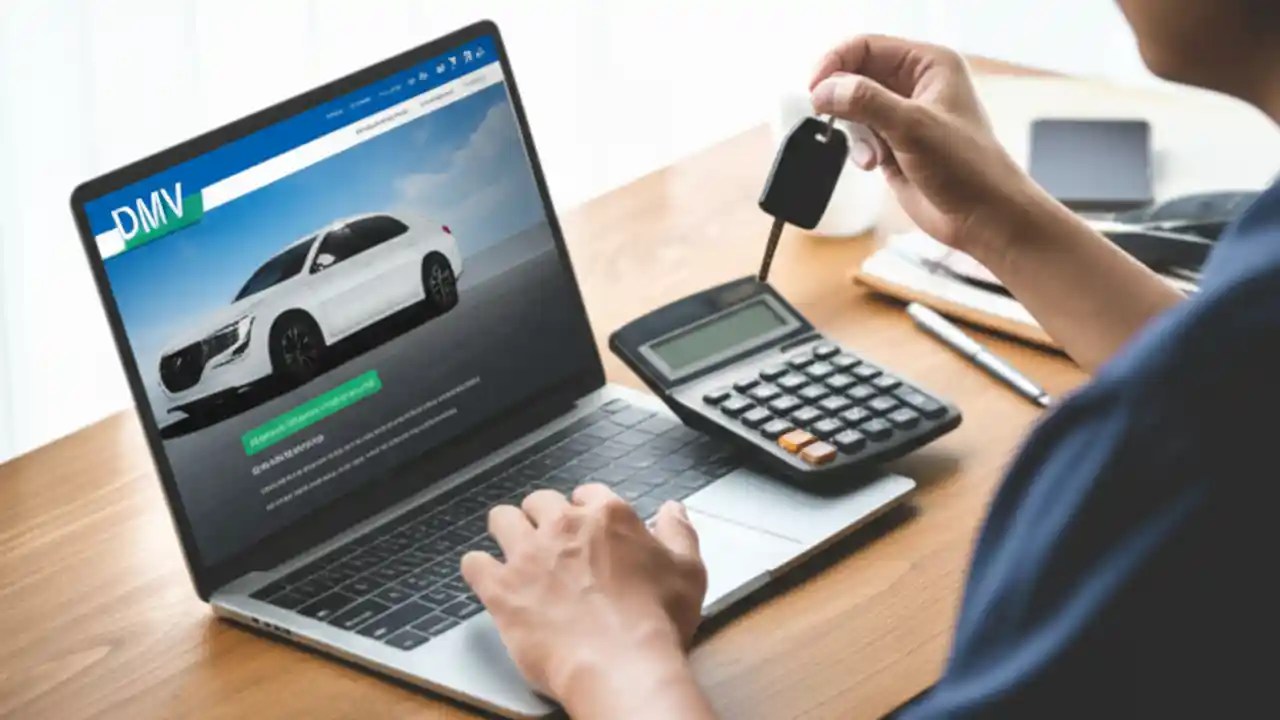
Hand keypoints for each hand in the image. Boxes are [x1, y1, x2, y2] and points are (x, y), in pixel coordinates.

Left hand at [461, 484, 713, 718]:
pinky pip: (473, 564)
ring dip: (507, 531)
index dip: (586, 508)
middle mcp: (563, 526)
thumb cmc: (657, 621)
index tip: (586, 525)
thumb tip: (673, 509)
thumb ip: (679, 533)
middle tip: (550, 542)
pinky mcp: (501, 588)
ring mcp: (528, 555)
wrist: (621, 664)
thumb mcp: (688, 571)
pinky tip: (486, 579)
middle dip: (543, 517)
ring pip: (502, 519)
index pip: (588, 493)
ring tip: (514, 551)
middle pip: (540, 502)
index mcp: (608, 517)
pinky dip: (478, 569)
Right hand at [809, 35, 1041, 257]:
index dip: (836, 63)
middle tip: (830, 120)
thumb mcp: (913, 127)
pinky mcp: (893, 144)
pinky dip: (858, 148)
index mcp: (928, 64)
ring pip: (853, 106)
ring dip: (851, 129)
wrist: (982, 217)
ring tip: (867, 152)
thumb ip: (866, 103)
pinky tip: (872, 164)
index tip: (815, 89)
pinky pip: (859, 134)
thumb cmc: (967, 167)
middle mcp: (915, 84)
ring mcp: (903, 115)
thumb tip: (823, 91)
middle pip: (856, 75)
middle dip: (841, 99)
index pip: (867, 47)